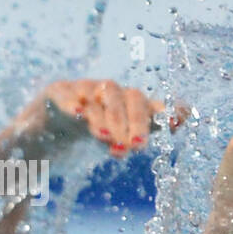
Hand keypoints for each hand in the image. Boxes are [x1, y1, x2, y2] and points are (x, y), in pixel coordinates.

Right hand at [16, 79, 187, 157]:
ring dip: (107, 119)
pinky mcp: (58, 91)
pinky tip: (79, 115)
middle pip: (128, 98)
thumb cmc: (92, 129)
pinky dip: (73, 102)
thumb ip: (145, 129)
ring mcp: (83, 88)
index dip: (165, 111)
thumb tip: (183, 118)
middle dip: (135, 122)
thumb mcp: (119, 135)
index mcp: (127, 103)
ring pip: (100, 98)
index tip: (177, 121)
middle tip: (137, 145)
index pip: (150, 104)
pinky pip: (66, 94)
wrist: (48, 128)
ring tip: (109, 141)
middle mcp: (109, 91)